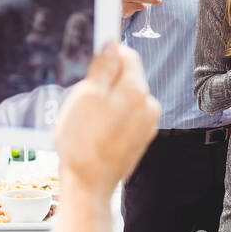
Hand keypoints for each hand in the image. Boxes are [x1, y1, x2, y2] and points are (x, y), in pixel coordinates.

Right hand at [54, 41, 160, 194]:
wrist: (89, 185)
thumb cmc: (82, 143)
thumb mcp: (85, 97)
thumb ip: (103, 68)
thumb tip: (112, 46)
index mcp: (137, 90)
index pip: (128, 56)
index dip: (107, 55)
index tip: (90, 66)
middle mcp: (148, 105)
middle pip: (127, 77)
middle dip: (105, 82)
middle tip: (84, 99)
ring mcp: (147, 124)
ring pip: (125, 98)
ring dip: (107, 101)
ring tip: (88, 119)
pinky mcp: (140, 139)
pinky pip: (125, 117)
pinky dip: (111, 118)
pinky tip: (96, 131)